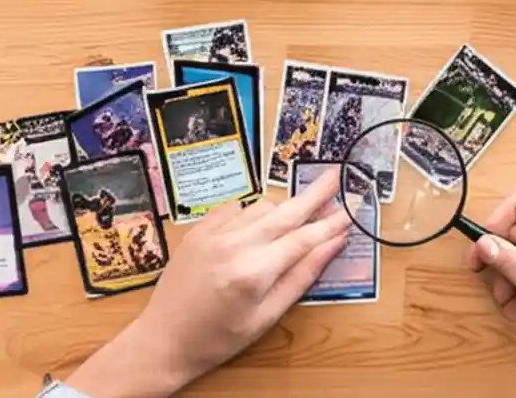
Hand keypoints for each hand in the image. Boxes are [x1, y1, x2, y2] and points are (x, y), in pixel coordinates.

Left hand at [68, 168, 352, 397]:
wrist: (164, 339)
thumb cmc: (219, 338)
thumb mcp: (267, 316)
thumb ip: (301, 277)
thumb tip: (333, 244)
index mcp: (254, 271)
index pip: (304, 238)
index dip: (332, 222)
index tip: (352, 206)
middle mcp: (234, 244)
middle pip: (286, 211)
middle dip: (315, 193)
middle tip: (337, 175)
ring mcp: (213, 233)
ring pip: (261, 207)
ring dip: (283, 209)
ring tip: (297, 218)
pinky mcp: (199, 230)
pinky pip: (235, 208)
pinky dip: (252, 213)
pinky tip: (257, 227)